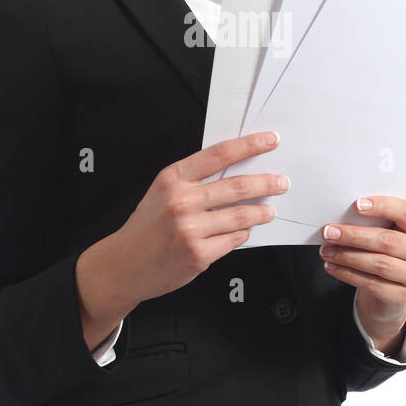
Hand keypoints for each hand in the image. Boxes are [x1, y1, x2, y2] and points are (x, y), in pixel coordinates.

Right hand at [77, 131, 288, 322]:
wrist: (124, 265)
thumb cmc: (145, 227)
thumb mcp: (161, 192)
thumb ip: (193, 180)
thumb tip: (234, 170)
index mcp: (172, 179)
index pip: (219, 154)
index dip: (249, 145)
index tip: (270, 140)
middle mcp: (182, 201)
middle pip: (237, 186)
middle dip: (266, 183)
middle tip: (281, 182)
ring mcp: (191, 229)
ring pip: (241, 216)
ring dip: (261, 212)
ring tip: (268, 211)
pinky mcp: (199, 254)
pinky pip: (234, 240)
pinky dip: (243, 234)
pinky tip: (244, 231)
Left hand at [320, 196, 405, 349]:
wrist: (393, 291)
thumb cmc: (387, 254)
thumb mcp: (388, 234)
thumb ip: (374, 223)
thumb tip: (341, 218)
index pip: (405, 212)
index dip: (381, 206)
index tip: (356, 205)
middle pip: (388, 240)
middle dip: (354, 236)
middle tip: (329, 232)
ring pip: (379, 264)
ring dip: (347, 256)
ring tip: (327, 251)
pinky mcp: (403, 297)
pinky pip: (371, 284)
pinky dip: (348, 274)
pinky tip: (333, 267)